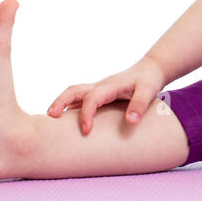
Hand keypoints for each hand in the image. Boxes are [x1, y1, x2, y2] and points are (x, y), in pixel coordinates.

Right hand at [46, 57, 167, 134]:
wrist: (151, 69)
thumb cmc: (149, 80)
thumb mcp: (149, 91)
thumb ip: (140, 104)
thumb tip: (131, 121)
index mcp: (109, 86)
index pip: (91, 99)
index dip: (86, 115)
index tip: (86, 131)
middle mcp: (100, 86)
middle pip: (73, 91)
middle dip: (60, 103)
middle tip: (50, 118)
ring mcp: (98, 89)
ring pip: (74, 93)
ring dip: (62, 104)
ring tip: (51, 120)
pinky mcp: (99, 93)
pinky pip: (80, 99)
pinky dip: (70, 107)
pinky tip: (67, 121)